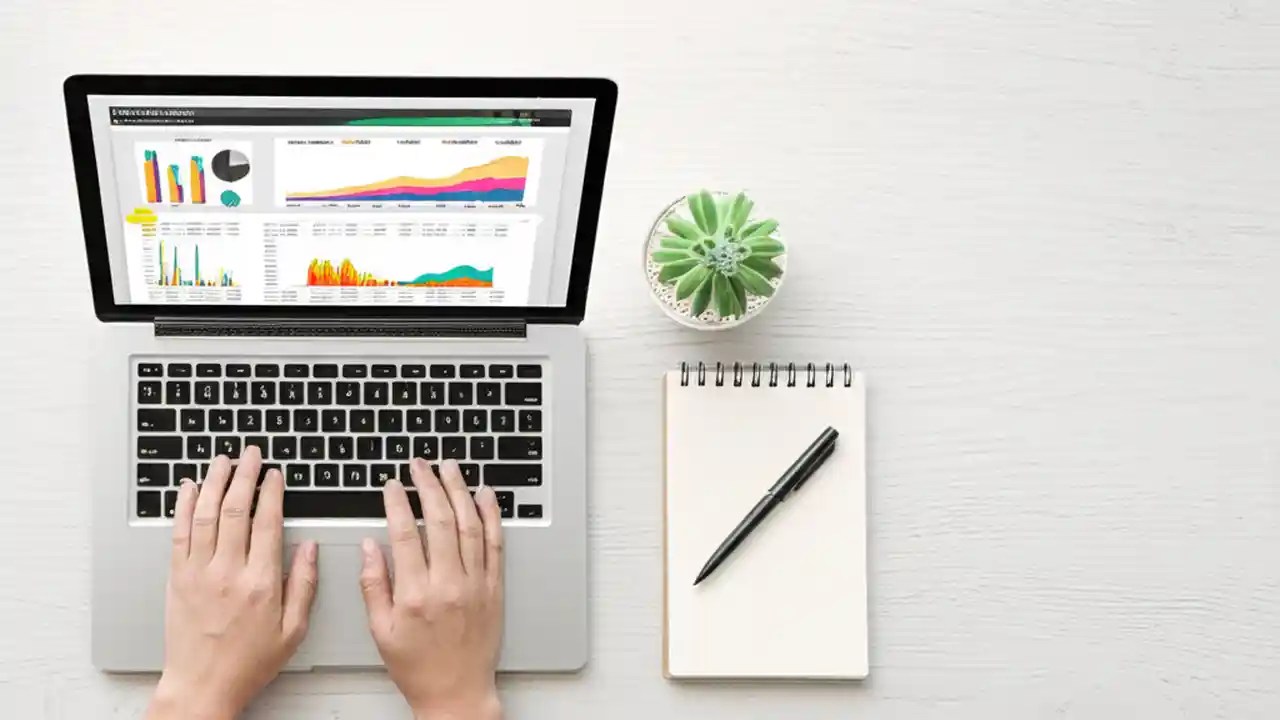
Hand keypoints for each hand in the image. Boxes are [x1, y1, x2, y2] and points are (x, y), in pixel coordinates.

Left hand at [146, 447, 318, 719]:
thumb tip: (309, 548)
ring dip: (215, 482)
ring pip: (206, 514)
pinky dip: (184, 507)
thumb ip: (304, 585)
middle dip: (244, 475)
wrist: (202, 685)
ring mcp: (198, 574)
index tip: (275, 475)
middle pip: (236, 509)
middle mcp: (228, 573)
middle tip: (250, 454)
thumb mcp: (293, 629)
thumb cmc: (248, 662)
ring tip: (222, 460)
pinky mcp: (177, 579)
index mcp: (261, 583)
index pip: (267, 523)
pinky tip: (190, 489)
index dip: (272, 492)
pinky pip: (179, 533)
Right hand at [360, 458, 504, 719]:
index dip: (398, 503)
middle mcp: (448, 585)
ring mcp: (476, 584)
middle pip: (440, 520)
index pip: (405, 534)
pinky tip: (484, 495)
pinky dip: (491, 515)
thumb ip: (372, 585)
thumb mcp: (381, 631)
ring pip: (470, 525)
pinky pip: (496, 543)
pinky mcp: (495, 588)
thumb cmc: (417, 666)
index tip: (392, 485)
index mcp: (415, 595)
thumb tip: (369, 546)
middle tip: (420, 464)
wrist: (457, 693)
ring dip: (459, 490)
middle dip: (428, 485)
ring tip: (450, 468)